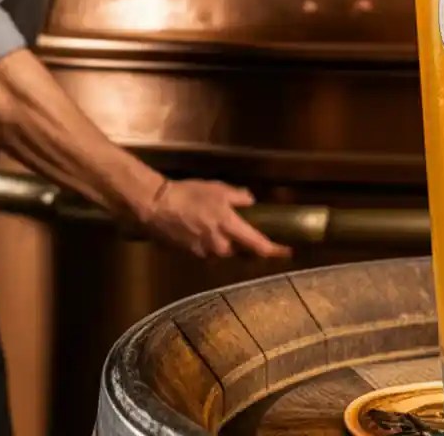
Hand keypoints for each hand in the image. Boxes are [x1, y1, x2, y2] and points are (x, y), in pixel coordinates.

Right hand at [139, 179, 292, 258]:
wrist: (156, 206)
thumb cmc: (188, 194)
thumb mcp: (218, 189)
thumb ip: (238, 197)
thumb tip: (250, 202)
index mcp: (230, 227)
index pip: (259, 245)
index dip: (275, 250)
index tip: (288, 252)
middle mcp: (220, 245)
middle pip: (240, 252)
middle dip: (244, 245)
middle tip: (244, 231)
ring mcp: (204, 252)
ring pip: (222, 252)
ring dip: (225, 243)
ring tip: (215, 226)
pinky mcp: (190, 254)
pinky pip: (207, 251)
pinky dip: (209, 242)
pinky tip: (200, 228)